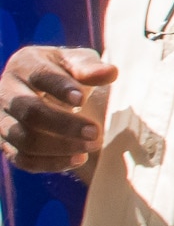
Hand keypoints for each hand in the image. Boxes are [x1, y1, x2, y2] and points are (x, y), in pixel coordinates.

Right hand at [0, 45, 114, 172]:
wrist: (48, 91)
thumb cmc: (67, 73)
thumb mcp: (79, 62)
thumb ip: (90, 68)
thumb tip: (111, 72)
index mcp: (25, 65)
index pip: (41, 76)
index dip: (61, 89)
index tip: (83, 100)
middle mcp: (7, 92)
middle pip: (30, 112)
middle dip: (64, 124)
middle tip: (96, 132)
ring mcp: (3, 120)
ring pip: (24, 139)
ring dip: (60, 147)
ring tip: (92, 146)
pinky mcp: (7, 143)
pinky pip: (23, 159)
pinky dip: (51, 163)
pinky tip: (79, 159)